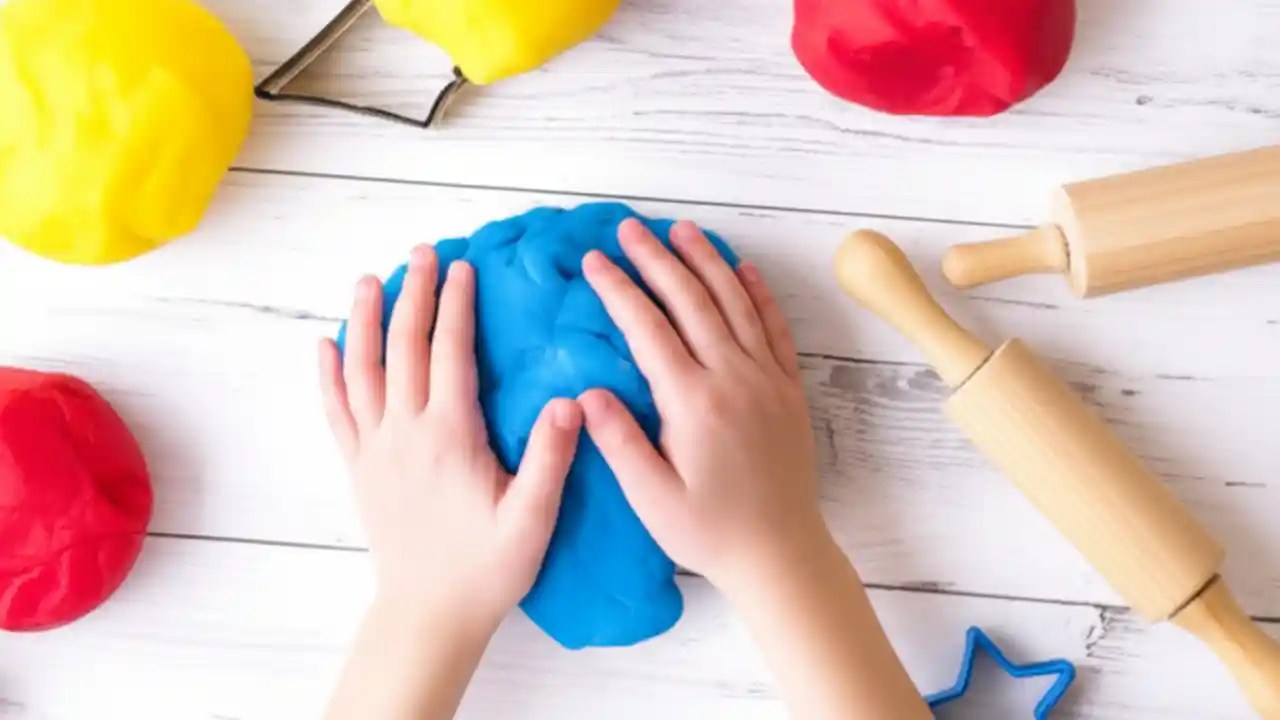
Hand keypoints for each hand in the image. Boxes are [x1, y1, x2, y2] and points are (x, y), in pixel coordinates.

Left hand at [318, 245, 582, 627]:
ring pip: (362, 370)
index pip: (450, 353)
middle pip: (403, 347)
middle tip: (422, 252)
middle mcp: (405, 433)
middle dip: (413, 294)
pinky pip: (336, 411)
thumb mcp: (533, 517)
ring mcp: (375, 449)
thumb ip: (550, 458)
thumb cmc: (487, 569)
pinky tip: (325, 347)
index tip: (462, 267)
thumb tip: (570, 401)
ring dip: (364, 321)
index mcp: (449, 436)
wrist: (429, 614)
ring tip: (369, 280)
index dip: (455, 306)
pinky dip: (328, 375)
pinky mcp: (360, 469)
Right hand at [579, 219, 826, 595]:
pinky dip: (758, 293)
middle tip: (629, 228)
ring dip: (706, 262)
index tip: (594, 260)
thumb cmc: (708, 530)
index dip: (618, 289)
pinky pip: (775, 328)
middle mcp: (733, 378)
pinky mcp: (789, 390)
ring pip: (735, 303)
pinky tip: (744, 268)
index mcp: (693, 401)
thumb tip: (585, 392)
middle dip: (657, 259)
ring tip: (682, 229)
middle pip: (691, 301)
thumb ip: (619, 441)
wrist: (779, 552)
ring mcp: (766, 380)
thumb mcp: (651, 497)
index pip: (648, 328)